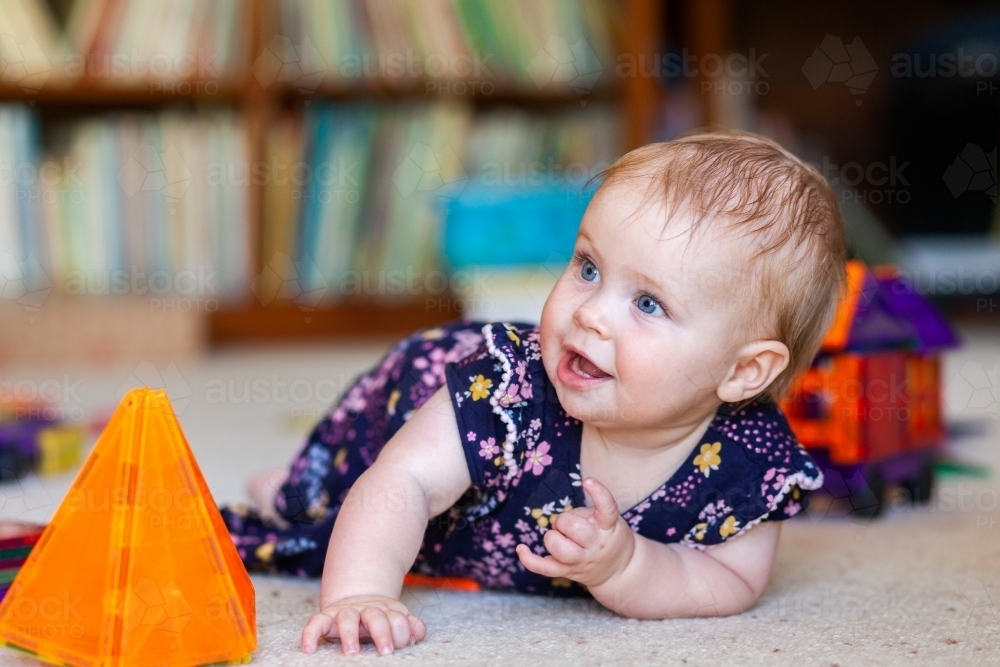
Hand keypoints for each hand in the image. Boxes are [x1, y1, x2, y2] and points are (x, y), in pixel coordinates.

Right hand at [300, 594, 425, 655]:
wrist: (357, 598)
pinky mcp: (326, 617)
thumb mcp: (397, 618)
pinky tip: (308, 649)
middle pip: (375, 617)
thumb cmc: (380, 617)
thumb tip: (415, 634)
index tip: (403, 645)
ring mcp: (345, 612)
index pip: (398, 619)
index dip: (402, 631)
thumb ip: (410, 626)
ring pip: (347, 618)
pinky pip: (315, 623)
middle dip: (382, 633)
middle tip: (386, 652)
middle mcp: (365, 610)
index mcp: (386, 611)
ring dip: (349, 634)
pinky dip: (310, 634)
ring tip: (351, 652)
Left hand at [516, 477, 635, 587]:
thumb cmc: (609, 536)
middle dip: (564, 520)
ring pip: (559, 549)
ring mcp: (582, 561)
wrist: (620, 569)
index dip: (598, 493)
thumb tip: (558, 523)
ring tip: (558, 536)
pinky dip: (529, 559)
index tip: (587, 481)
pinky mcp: (568, 572)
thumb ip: (584, 514)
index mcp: (608, 527)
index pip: (607, 509)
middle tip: (567, 524)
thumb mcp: (608, 520)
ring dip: (552, 538)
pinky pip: (545, 568)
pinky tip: (521, 548)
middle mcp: (596, 545)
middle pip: (574, 528)